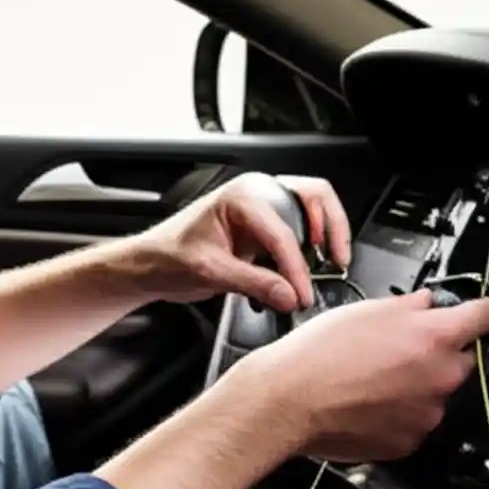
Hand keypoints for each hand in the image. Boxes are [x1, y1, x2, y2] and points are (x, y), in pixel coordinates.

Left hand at [130, 172, 350, 310]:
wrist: (151, 263)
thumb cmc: (169, 256)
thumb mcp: (211, 272)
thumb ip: (254, 283)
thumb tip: (289, 294)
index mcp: (242, 196)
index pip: (284, 231)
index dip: (297, 267)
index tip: (302, 293)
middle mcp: (257, 194)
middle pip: (314, 197)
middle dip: (331, 229)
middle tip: (337, 261)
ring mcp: (263, 208)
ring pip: (313, 208)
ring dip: (325, 235)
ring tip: (328, 265)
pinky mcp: (265, 227)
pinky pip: (301, 228)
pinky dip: (312, 245)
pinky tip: (307, 270)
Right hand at [232, 290, 488, 461]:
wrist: (289, 401)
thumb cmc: (319, 354)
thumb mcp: (367, 308)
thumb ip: (412, 305)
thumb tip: (429, 304)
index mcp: (437, 336)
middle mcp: (442, 377)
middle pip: (464, 359)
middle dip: (441, 352)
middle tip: (400, 348)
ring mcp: (428, 414)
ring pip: (436, 392)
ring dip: (417, 384)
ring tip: (372, 377)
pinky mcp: (409, 441)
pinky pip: (416, 421)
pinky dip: (400, 412)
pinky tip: (368, 400)